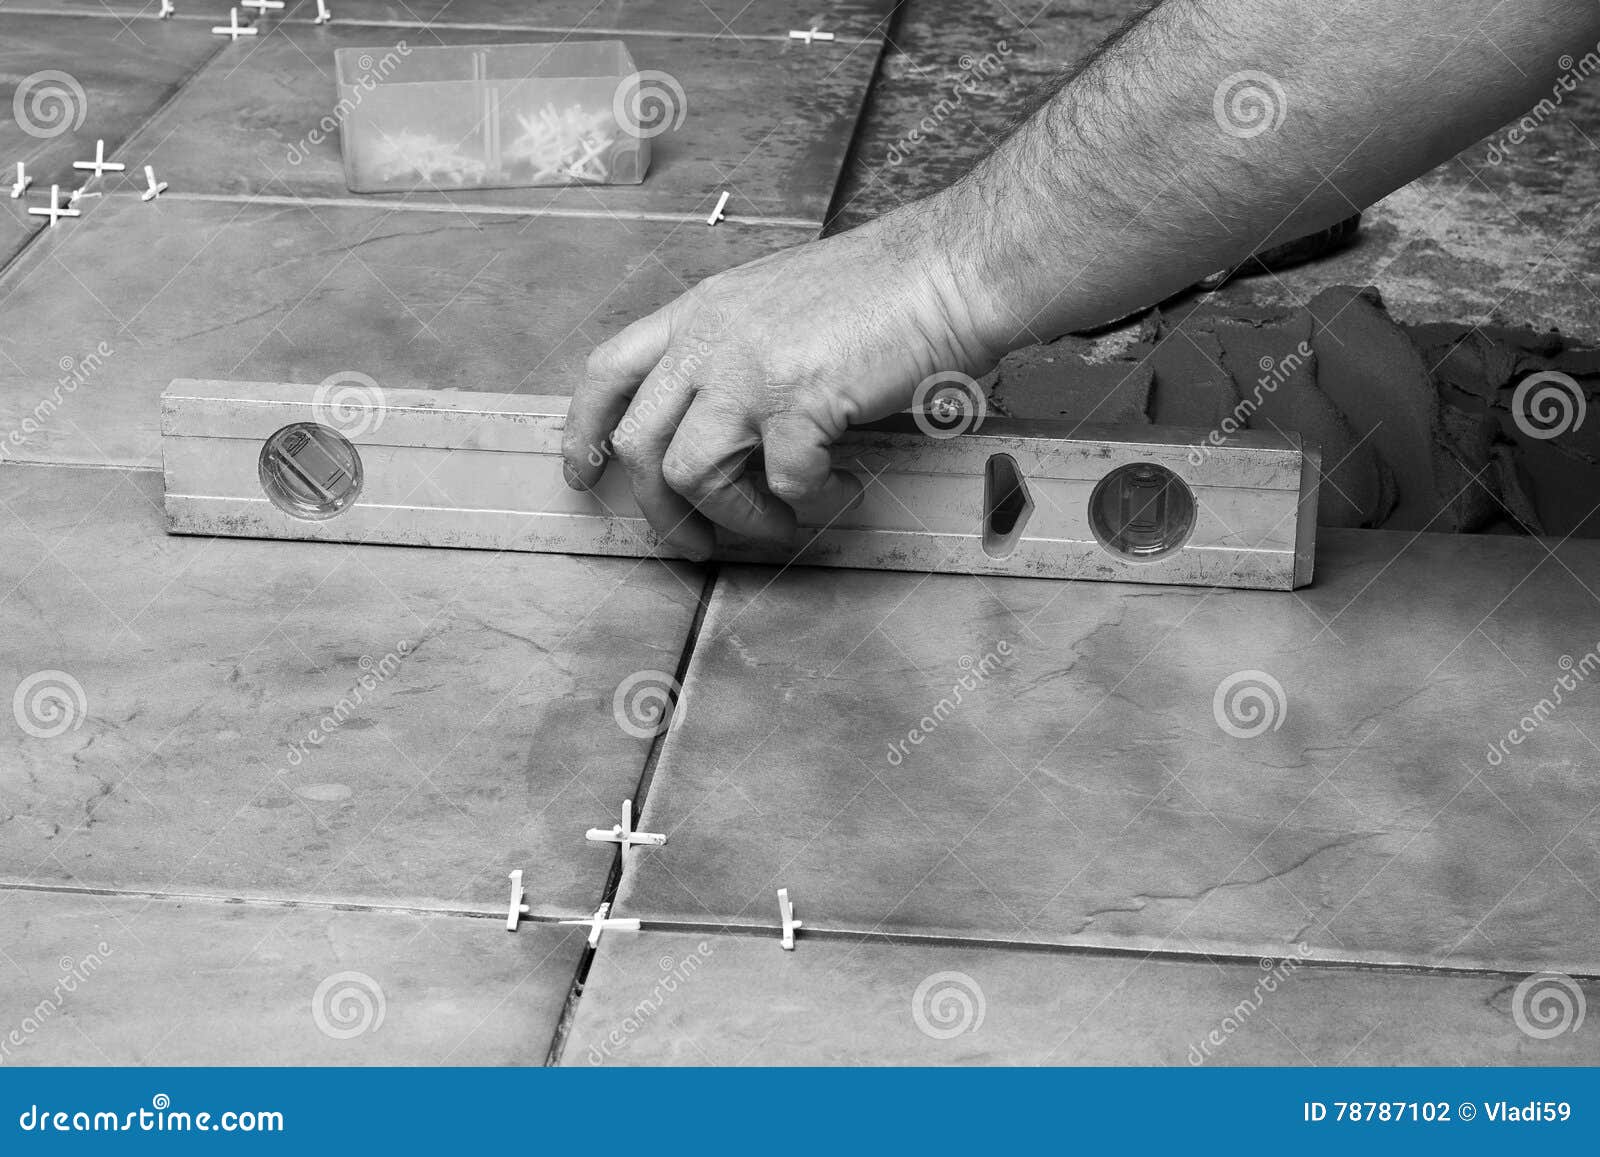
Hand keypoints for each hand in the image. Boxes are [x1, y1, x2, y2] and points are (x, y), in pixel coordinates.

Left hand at [560, 199, 1003, 559]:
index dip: (584, 431)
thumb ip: (735, 355)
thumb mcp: (777, 305)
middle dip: (660, 511)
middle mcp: (710, 339)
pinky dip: (811, 501)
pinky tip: (842, 488)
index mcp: (700, 311)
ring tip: (780, 523)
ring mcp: (749, 370)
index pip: (608, 372)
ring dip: (736, 517)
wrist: (948, 267)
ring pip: (692, 474)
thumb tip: (728, 435)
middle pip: (640, 443)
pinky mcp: (799, 401)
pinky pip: (782, 484)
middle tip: (695, 543)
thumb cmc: (882, 288)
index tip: (585, 474)